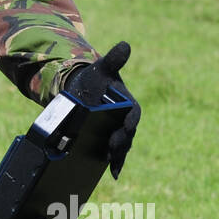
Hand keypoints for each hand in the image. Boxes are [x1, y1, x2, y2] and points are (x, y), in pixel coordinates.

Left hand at [68, 42, 140, 177]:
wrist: (85, 93)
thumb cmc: (97, 80)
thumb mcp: (103, 69)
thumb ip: (114, 60)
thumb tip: (125, 45)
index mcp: (130, 105)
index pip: (132, 116)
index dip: (129, 122)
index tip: (125, 127)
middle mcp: (127, 121)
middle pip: (127, 135)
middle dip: (121, 143)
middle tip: (112, 150)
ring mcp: (119, 133)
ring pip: (122, 147)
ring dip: (118, 156)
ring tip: (112, 165)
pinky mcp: (110, 142)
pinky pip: (114, 154)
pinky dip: (115, 164)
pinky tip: (112, 173)